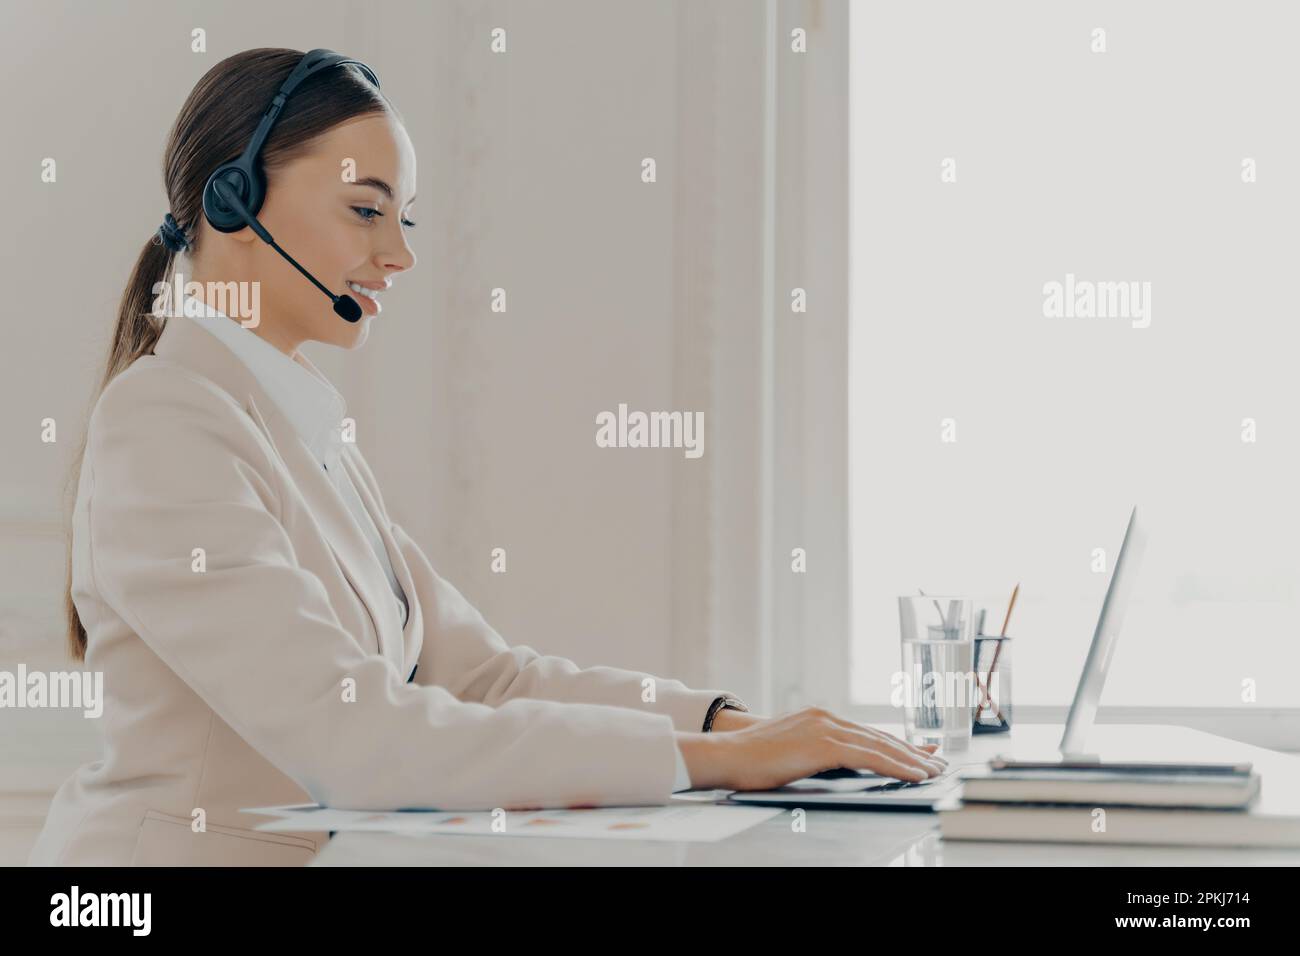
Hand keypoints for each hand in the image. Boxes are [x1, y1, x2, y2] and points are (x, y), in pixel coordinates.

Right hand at [678, 706, 946, 790]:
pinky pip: (871, 756)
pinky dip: (896, 765)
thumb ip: (817, 754)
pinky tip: (913, 774)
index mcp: (819, 718)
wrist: (726, 755)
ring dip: (912, 760)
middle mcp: (826, 717)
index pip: (868, 732)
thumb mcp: (791, 753)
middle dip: (912, 751)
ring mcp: (826, 728)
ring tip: (934, 771)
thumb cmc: (751, 761)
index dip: (897, 743)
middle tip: (938, 762)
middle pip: (880, 736)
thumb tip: (842, 768)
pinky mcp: (824, 744)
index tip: (920, 752)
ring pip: (881, 745)